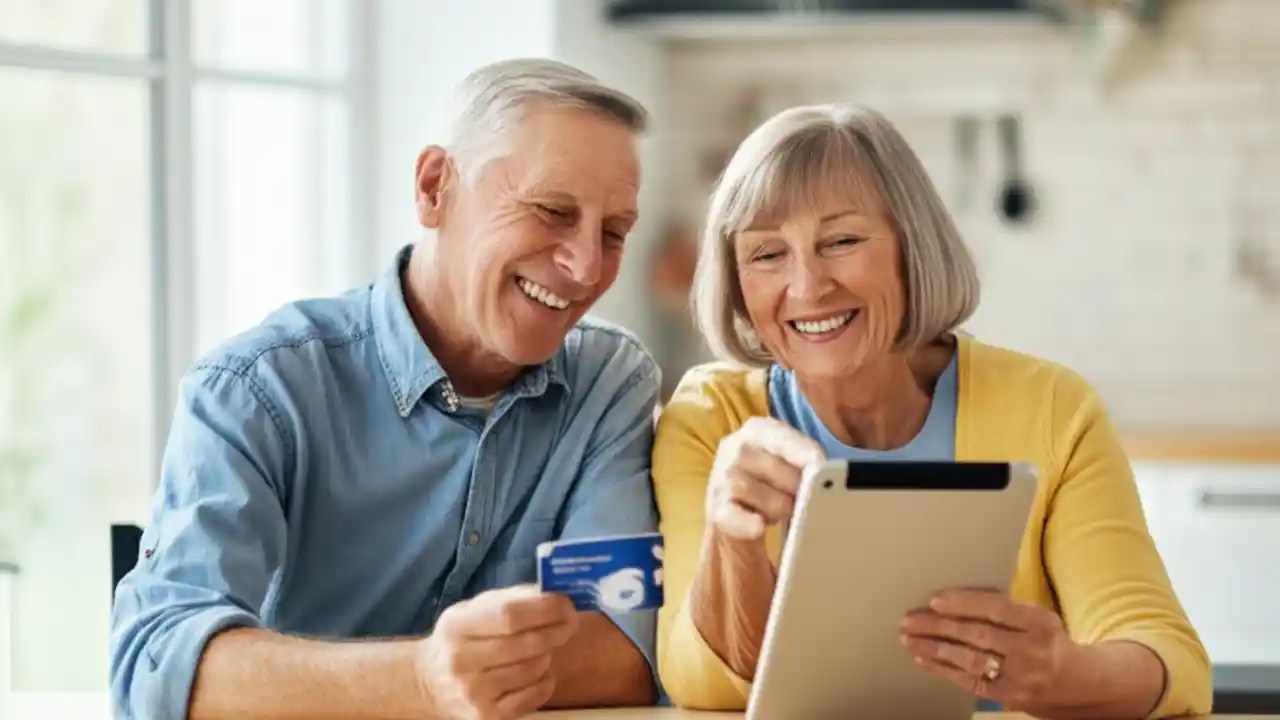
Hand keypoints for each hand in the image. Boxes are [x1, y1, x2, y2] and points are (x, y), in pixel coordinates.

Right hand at [416, 585, 577, 719]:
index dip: (545, 608)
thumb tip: (552, 593)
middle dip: (557, 630)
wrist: (430, 682)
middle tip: (570, 623)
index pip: (509, 615)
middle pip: (526, 644)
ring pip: (533, 669)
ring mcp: (474, 692)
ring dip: (548, 654)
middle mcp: (461, 661)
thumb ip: (512, 598)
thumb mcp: (475, 609)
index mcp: (457, 626)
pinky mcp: (488, 716)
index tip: (566, 603)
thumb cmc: (462, 638)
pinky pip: (534, 696)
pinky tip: (539, 672)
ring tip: (543, 648)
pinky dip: (546, 680)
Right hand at [706, 417, 825, 540]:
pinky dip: (748, 524)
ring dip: (779, 507)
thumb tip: (827, 477)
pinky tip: (758, 527)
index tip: (826, 470)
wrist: (736, 507)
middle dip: (796, 486)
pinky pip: (735, 517)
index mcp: (756, 429)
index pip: (785, 439)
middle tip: (804, 498)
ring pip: (762, 495)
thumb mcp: (787, 461)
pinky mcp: (715, 509)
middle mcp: (733, 447)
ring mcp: (721, 479)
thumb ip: (805, 461)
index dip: (807, 455)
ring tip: (783, 511)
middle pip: (776, 468)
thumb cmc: (770, 479)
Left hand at [899, 589, 1084, 714]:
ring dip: (935, 649)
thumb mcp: (1036, 617)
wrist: (1077, 682)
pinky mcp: (1009, 697)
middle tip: (909, 620)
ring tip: (909, 638)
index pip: (997, 610)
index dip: (964, 604)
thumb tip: (952, 598)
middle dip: (939, 627)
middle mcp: (1032, 650)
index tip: (935, 600)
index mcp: (1040, 623)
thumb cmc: (1046, 640)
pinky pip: (970, 682)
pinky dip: (943, 669)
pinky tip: (924, 659)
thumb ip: (1003, 608)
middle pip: (979, 635)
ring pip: (970, 660)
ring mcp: (1021, 677)